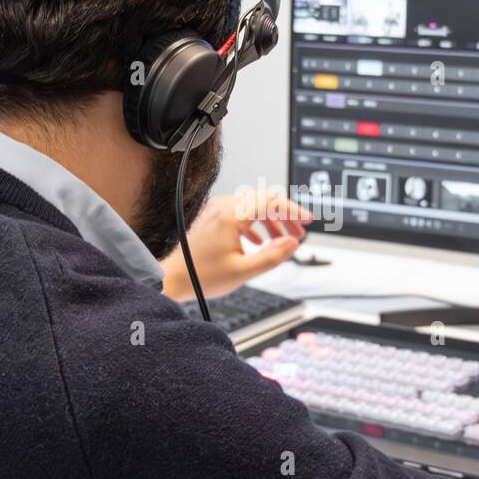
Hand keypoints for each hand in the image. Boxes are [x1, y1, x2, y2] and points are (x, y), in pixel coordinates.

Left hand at [161, 191, 311, 300]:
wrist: (172, 278)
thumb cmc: (200, 276)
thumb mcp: (244, 271)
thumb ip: (272, 256)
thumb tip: (291, 244)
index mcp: (231, 216)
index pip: (270, 202)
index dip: (292, 210)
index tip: (306, 220)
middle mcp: (223, 208)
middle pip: (263, 201)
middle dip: (285, 216)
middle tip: (298, 232)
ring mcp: (217, 211)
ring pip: (253, 207)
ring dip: (271, 221)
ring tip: (283, 240)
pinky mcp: (213, 218)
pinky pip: (241, 214)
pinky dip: (256, 224)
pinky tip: (260, 241)